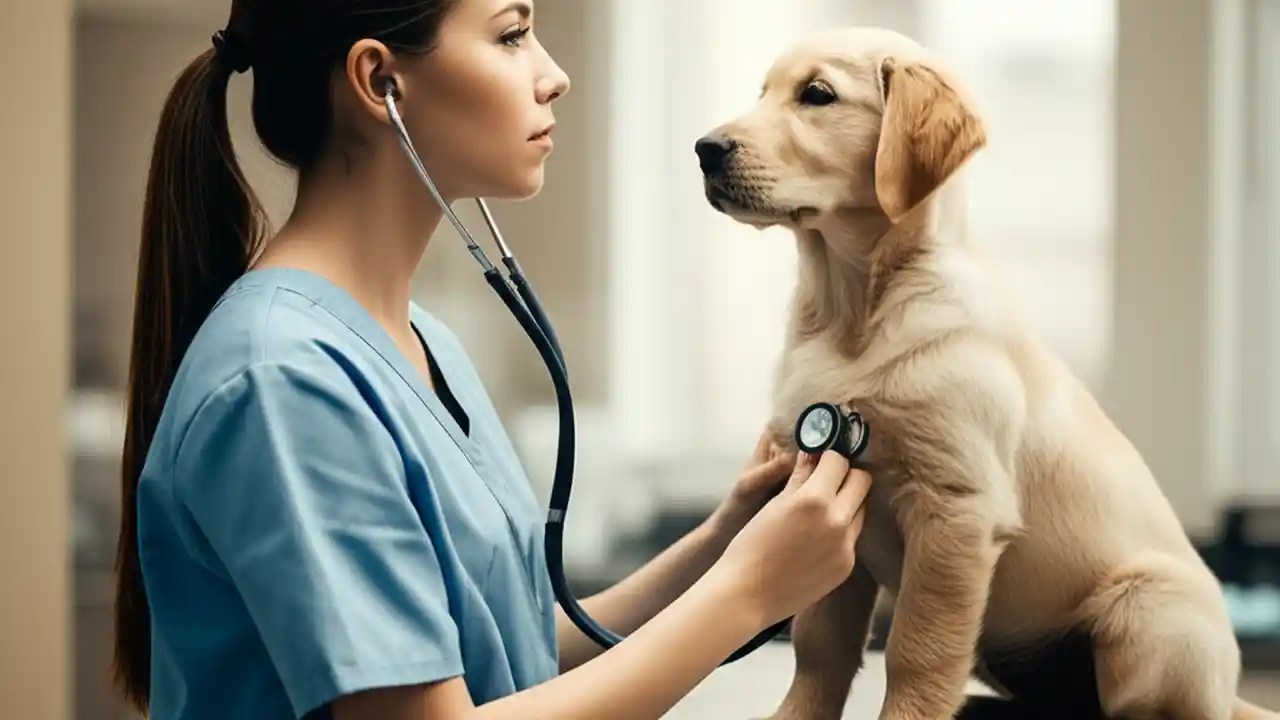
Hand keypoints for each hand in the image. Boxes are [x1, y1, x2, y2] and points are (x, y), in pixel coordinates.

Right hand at [708, 450, 871, 628]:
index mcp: (815, 500)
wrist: (746, 595)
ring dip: (845, 504)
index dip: (828, 457)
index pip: (840, 461)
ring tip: (818, 512)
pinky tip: (815, 539)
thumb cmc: (751, 546)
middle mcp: (837, 521)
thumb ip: (800, 476)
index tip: (820, 460)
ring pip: (861, 509)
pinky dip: (839, 531)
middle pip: (862, 482)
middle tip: (826, 481)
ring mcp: (845, 546)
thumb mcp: (774, 504)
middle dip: (845, 476)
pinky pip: (851, 537)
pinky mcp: (846, 566)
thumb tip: (815, 452)